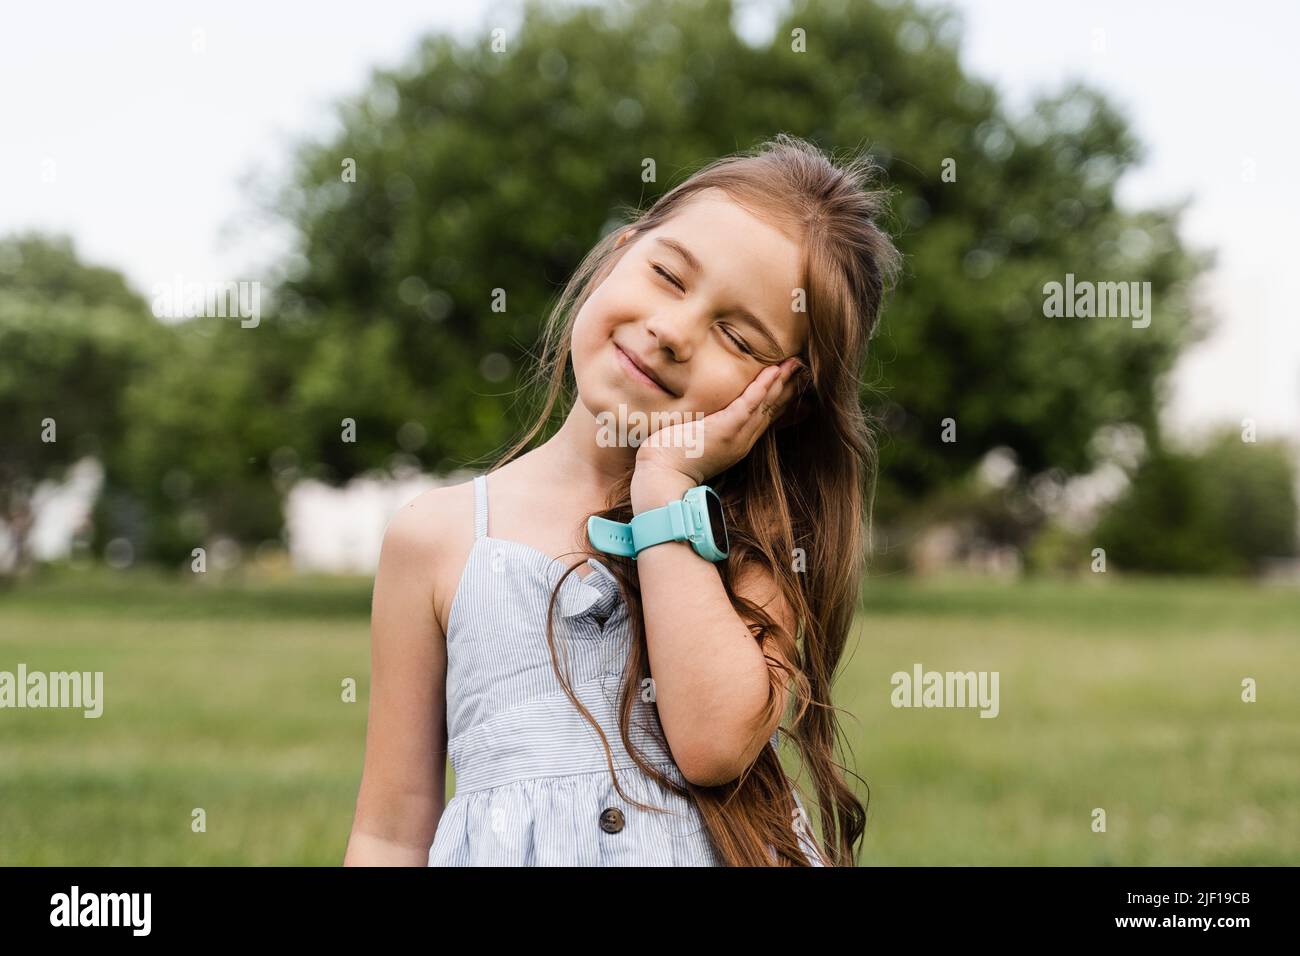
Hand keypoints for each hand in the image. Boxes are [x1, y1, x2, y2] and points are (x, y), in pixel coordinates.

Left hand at [632, 356, 806, 491]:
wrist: (664, 476)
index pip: (766, 415)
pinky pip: (749, 404)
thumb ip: (710, 426)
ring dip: (782, 382)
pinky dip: (762, 387)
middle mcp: (744, 438)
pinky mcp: (727, 429)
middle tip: (804, 367)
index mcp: (740, 440)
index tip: (794, 380)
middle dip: (790, 387)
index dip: (782, 397)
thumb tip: (709, 414)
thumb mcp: (699, 439)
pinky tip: (774, 372)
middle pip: (773, 408)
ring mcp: (738, 434)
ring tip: (796, 364)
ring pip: (766, 404)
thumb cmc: (674, 457)